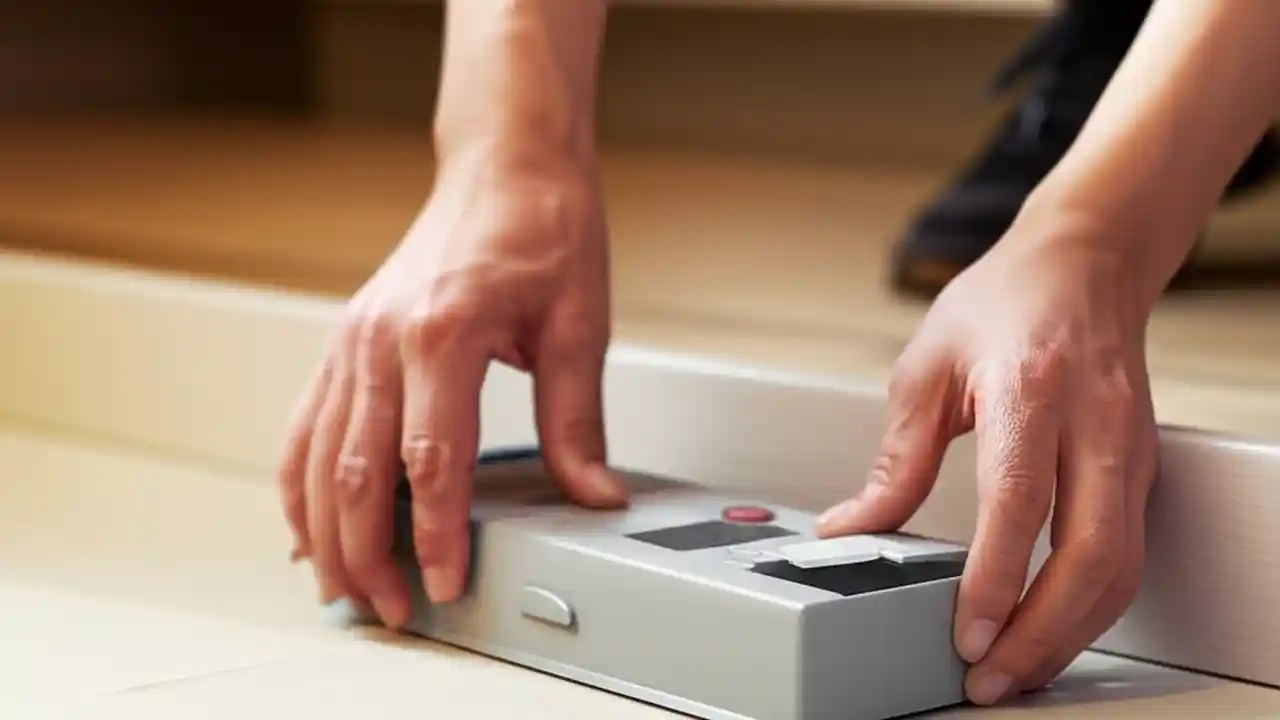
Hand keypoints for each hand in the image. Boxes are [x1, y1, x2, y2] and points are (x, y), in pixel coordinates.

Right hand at [277, 151, 627, 628]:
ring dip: (323, 531)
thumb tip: (592, 491)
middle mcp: (382, 338)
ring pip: (315, 456)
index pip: (431, 463)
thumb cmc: (542, 226)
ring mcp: (353, 338)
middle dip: (369, 554)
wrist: (504, 163)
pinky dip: (299, 481)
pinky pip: (306, 423)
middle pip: (356, 473)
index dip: (435, 535)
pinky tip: (308, 521)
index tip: (447, 583)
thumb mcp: (578, 324)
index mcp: (442, 333)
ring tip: (343, 587)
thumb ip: (575, 419)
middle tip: (393, 609)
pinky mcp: (346, 338)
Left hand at [818, 213, 1158, 704]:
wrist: (1084, 263)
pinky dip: (1091, 606)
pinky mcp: (1140, 468)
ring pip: (1120, 566)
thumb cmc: (1004, 302)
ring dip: (1068, 633)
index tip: (968, 631)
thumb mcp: (925, 368)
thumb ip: (896, 460)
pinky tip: (1049, 631)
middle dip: (1039, 631)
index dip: (996, 575)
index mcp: (1028, 389)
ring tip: (1013, 671)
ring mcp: (1127, 449)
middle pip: (1088, 552)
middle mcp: (1092, 423)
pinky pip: (1126, 553)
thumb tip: (854, 527)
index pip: (1019, 497)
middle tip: (987, 676)